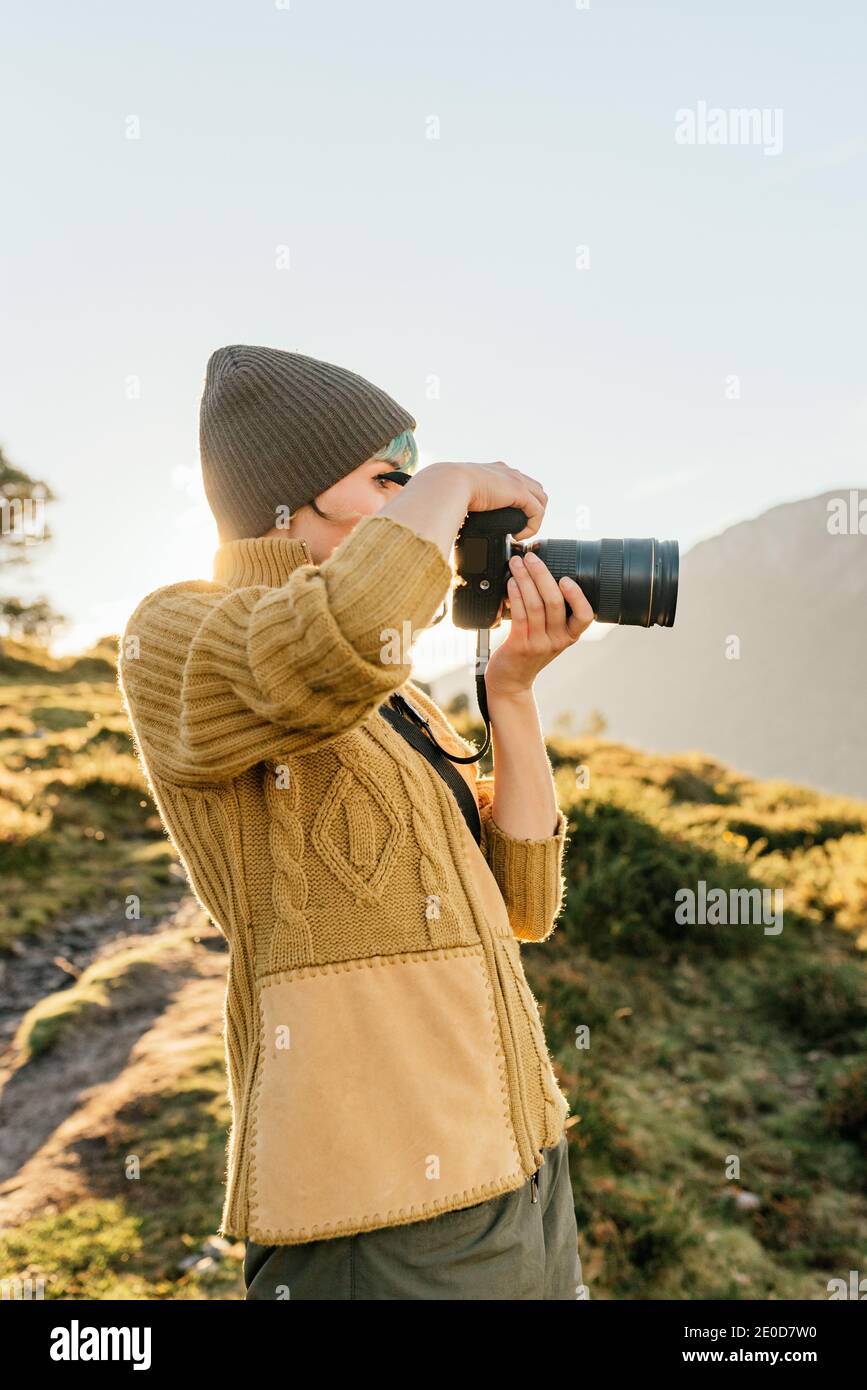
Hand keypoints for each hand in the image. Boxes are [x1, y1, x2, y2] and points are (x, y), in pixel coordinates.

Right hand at [431, 461, 547, 540]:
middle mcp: (509, 472)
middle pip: (536, 490)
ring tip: (521, 533)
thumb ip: (469, 502)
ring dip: (535, 518)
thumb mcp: (463, 495)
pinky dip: (532, 526)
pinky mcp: (519, 491)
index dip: (522, 502)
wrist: (449, 483)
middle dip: (533, 509)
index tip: (511, 520)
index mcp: (497, 471)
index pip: (520, 483)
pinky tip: (518, 536)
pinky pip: (537, 511)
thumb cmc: (448, 491)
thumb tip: (459, 519)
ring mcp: (516, 480)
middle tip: (520, 527)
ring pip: (541, 500)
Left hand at [484, 550, 594, 699]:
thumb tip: (544, 573)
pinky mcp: (520, 646)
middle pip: (554, 602)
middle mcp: (558, 640)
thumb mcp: (550, 635)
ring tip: (516, 564)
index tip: (566, 578)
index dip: (577, 596)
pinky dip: (515, 595)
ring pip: (535, 605)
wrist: (511, 681)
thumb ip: (553, 613)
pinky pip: (519, 615)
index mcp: (570, 635)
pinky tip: (510, 583)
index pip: (585, 615)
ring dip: (524, 579)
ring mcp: (539, 644)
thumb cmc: (530, 652)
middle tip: (531, 558)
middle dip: (541, 574)